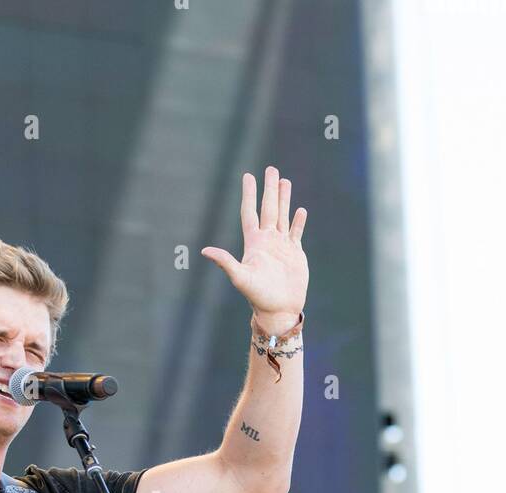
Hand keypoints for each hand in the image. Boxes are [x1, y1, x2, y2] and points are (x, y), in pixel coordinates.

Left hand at [201, 166, 307, 328]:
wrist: (279, 310)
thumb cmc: (258, 296)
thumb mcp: (240, 278)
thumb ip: (225, 262)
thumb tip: (204, 251)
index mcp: (254, 243)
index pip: (250, 212)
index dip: (249, 194)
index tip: (248, 175)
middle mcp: (267, 241)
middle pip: (268, 209)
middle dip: (270, 189)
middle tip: (271, 169)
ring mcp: (282, 246)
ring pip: (283, 216)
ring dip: (284, 199)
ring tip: (285, 181)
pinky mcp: (295, 254)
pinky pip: (296, 233)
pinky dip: (299, 221)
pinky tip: (300, 210)